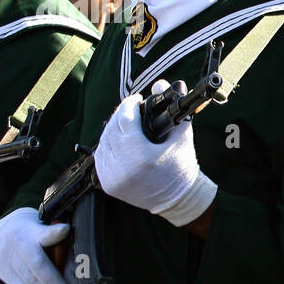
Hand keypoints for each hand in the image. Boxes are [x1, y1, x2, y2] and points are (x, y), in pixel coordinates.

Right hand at [0, 206, 71, 283]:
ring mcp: (5, 258)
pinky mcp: (1, 271)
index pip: (44, 233)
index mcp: (30, 230)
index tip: (65, 230)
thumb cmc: (36, 229)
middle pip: (36, 267)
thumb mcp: (49, 227)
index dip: (54, 234)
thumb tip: (78, 266)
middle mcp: (15, 244)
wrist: (6, 227)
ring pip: (28, 282)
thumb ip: (62, 242)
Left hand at [94, 79, 216, 225]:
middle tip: (130, 109)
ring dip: (112, 129)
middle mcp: (122, 167)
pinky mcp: (108, 184)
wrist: (178, 199)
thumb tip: (163, 83)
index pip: (126, 120)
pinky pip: (100, 157)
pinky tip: (117, 140)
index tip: (136, 99)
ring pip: (104, 142)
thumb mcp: (181, 137)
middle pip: (113, 129)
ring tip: (124, 124)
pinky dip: (107, 146)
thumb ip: (172, 109)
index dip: (130, 105)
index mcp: (140, 156)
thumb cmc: (182, 169)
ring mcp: (112, 177)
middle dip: (121, 115)